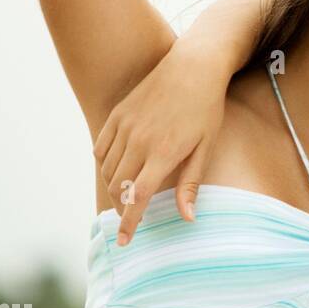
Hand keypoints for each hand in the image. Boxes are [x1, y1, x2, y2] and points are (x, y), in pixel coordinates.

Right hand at [93, 39, 229, 245]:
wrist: (193, 67)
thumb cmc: (206, 108)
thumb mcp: (206, 147)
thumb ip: (191, 183)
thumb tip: (186, 218)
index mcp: (163, 152)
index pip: (139, 197)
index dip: (129, 222)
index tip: (124, 241)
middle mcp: (138, 141)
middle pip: (120, 187)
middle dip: (123, 207)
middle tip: (131, 216)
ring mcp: (124, 126)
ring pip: (108, 169)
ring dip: (115, 187)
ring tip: (127, 195)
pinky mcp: (117, 115)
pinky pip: (101, 149)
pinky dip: (105, 164)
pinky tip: (118, 170)